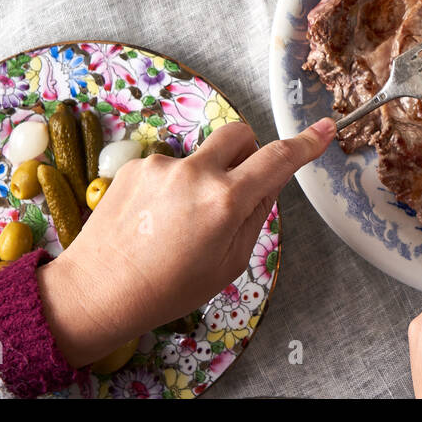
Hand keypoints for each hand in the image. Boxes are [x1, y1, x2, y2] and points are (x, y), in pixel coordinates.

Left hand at [38, 118, 334, 366]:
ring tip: (178, 225)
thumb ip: (255, 215)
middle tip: (238, 188)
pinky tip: (154, 220)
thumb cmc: (168, 290)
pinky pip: (170, 167)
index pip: (277, 159)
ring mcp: (161, 165)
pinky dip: (172, 187)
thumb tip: (268, 183)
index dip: (306, 144)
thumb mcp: (228, 264)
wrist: (96, 292)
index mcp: (225, 201)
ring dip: (203, 178)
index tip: (325, 129)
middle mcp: (195, 173)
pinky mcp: (135, 166)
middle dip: (248, 153)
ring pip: (202, 156)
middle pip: (240, 134)